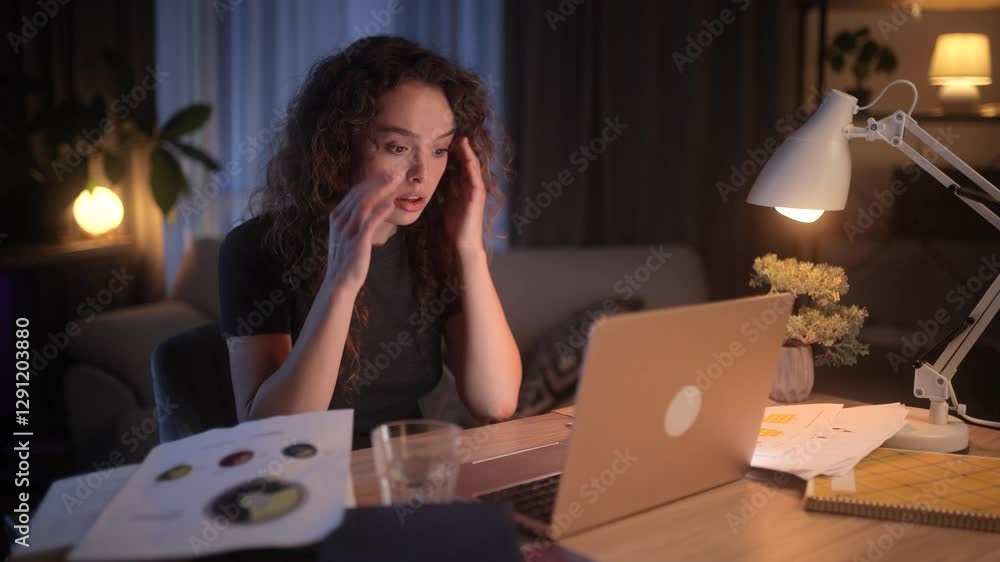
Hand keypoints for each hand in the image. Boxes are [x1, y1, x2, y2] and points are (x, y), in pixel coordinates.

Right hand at [325, 170, 401, 292]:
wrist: (339, 283)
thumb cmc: (347, 260)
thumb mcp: (348, 235)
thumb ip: (356, 221)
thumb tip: (372, 208)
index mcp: (337, 217)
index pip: (355, 193)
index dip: (372, 181)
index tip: (387, 173)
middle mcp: (340, 220)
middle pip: (360, 194)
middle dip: (379, 181)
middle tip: (396, 171)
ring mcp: (347, 230)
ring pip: (365, 203)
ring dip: (382, 189)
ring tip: (396, 180)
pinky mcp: (357, 242)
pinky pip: (370, 222)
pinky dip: (381, 210)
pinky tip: (391, 202)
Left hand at [444, 137, 486, 253]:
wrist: (463, 242)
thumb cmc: (457, 224)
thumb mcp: (449, 201)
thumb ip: (449, 188)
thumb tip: (444, 175)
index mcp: (466, 186)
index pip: (461, 164)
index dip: (456, 152)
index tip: (446, 139)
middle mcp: (473, 186)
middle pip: (468, 162)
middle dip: (462, 148)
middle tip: (454, 133)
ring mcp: (477, 190)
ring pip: (473, 166)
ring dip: (468, 152)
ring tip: (461, 139)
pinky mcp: (477, 196)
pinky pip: (474, 177)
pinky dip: (471, 165)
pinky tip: (466, 155)